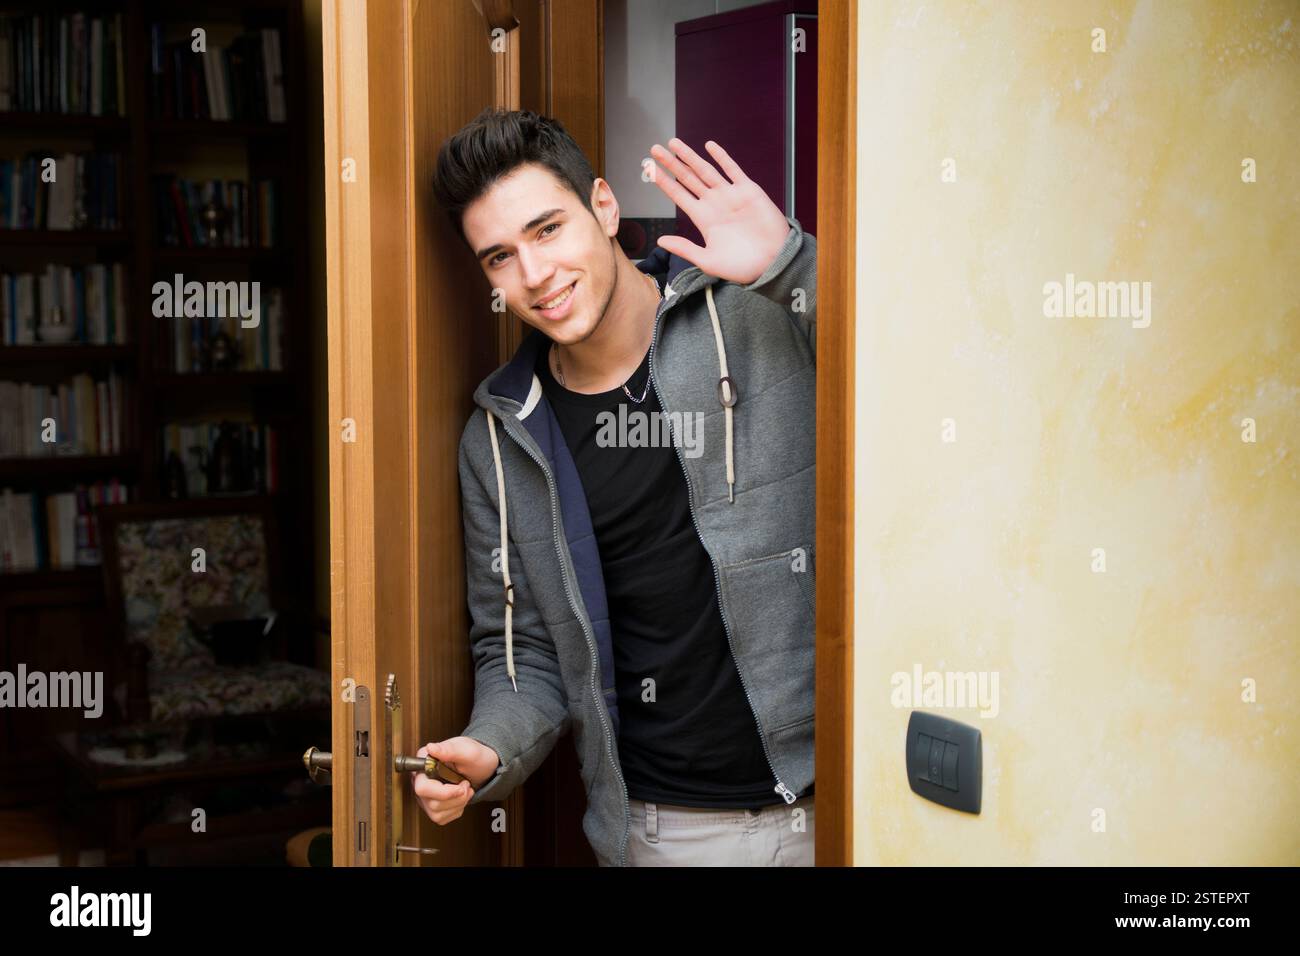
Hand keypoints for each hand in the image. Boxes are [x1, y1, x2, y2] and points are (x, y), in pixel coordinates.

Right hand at [410, 736, 497, 825]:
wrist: (482, 767)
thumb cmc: (474, 756)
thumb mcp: (466, 750)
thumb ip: (449, 749)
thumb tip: (430, 748)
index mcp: (425, 762)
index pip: (422, 787)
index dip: (442, 792)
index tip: (460, 787)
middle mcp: (422, 779)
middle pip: (430, 802)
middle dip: (455, 798)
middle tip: (466, 786)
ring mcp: (426, 794)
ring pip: (436, 812)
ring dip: (458, 804)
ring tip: (466, 790)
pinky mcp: (433, 805)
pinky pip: (441, 818)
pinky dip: (456, 810)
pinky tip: (461, 798)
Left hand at [645, 137, 790, 285]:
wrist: (774, 262)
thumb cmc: (743, 267)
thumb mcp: (708, 260)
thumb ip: (684, 249)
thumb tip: (660, 241)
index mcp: (703, 220)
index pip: (679, 196)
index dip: (664, 182)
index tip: (649, 170)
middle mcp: (714, 204)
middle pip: (687, 178)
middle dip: (671, 164)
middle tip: (654, 149)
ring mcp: (730, 195)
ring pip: (705, 170)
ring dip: (689, 157)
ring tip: (673, 143)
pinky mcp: (748, 190)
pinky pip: (733, 170)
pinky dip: (722, 157)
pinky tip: (709, 146)